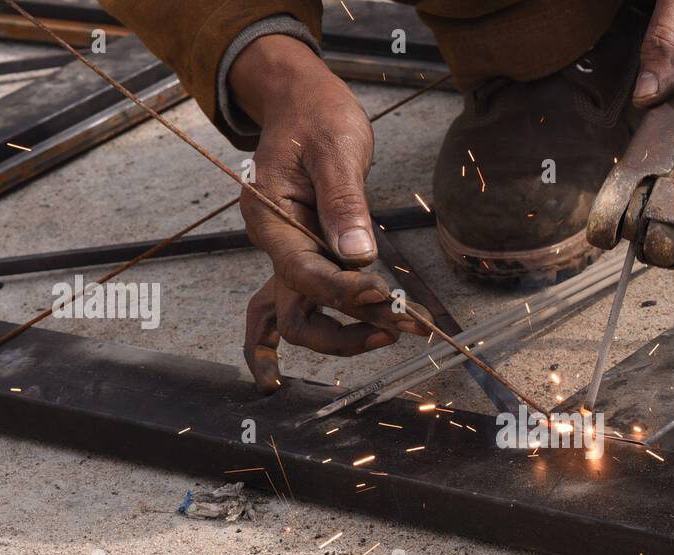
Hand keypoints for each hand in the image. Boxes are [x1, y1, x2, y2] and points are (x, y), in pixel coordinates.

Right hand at [229, 35, 427, 392]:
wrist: (304, 103)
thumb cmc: (316, 116)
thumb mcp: (334, 148)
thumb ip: (344, 202)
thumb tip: (358, 254)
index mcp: (268, 219)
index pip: (301, 272)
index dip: (341, 292)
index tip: (382, 295)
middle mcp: (276, 245)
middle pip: (296, 314)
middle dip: (343, 333)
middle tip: (398, 330)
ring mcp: (294, 254)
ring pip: (310, 315)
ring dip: (352, 332)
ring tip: (405, 329)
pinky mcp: (315, 255)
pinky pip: (328, 298)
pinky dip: (357, 314)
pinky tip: (391, 321)